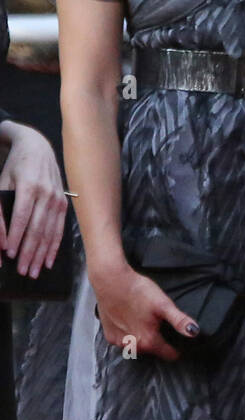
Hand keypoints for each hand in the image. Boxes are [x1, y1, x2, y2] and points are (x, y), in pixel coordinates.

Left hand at [0, 123, 66, 276]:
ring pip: (49, 232)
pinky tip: (48, 261)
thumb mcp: (2, 183)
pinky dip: (54, 247)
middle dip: (29, 252)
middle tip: (21, 271)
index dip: (15, 236)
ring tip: (32, 271)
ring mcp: (58, 198)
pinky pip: (59, 229)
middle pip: (37, 228)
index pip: (22, 217)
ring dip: (41, 254)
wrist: (38, 148)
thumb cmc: (15, 167)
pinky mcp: (64, 203)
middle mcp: (46, 193)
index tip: (8, 253)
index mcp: (28, 186)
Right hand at [91, 262, 199, 362]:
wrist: (111, 281)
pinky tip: (132, 321)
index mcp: (149, 341)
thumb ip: (179, 320)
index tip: (180, 343)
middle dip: (160, 342)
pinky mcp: (109, 336)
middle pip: (153, 351)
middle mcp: (133, 346)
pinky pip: (124, 341)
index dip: (177, 349)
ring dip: (143, 339)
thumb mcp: (164, 304)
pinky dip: (130, 334)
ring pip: (138, 347)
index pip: (169, 355)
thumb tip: (194, 333)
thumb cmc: (138, 290)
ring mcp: (119, 342)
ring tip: (146, 323)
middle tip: (161, 326)